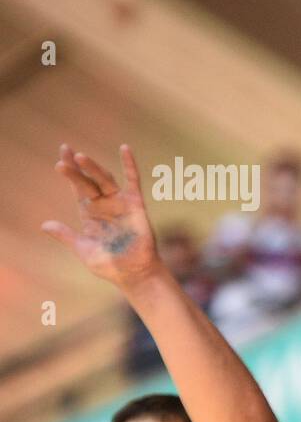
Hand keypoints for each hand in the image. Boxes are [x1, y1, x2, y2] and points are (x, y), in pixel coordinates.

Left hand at [42, 144, 161, 288]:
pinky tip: (124, 148)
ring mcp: (120, 203)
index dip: (69, 174)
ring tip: (80, 157)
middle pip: (88, 181)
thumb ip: (66, 235)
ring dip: (93, 168)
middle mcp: (104, 204)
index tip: (60, 160)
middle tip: (64, 154)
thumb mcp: (83, 249)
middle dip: (76, 168)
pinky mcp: (136, 204)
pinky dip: (129, 165)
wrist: (134, 273)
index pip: (77, 188)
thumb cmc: (111, 264)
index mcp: (90, 213)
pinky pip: (133, 181)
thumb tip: (44, 225)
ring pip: (105, 179)